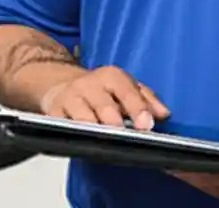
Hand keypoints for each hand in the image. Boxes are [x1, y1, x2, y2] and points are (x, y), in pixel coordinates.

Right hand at [39, 65, 170, 129]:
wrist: (63, 86)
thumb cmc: (101, 91)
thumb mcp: (126, 88)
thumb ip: (147, 100)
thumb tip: (163, 114)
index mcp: (111, 77)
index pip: (127, 91)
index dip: (138, 108)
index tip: (146, 124)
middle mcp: (90, 85)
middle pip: (104, 104)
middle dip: (114, 120)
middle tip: (124, 135)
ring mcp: (71, 99)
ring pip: (82, 116)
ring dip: (93, 128)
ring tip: (103, 140)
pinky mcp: (54, 113)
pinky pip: (62, 125)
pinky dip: (71, 133)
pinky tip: (81, 141)